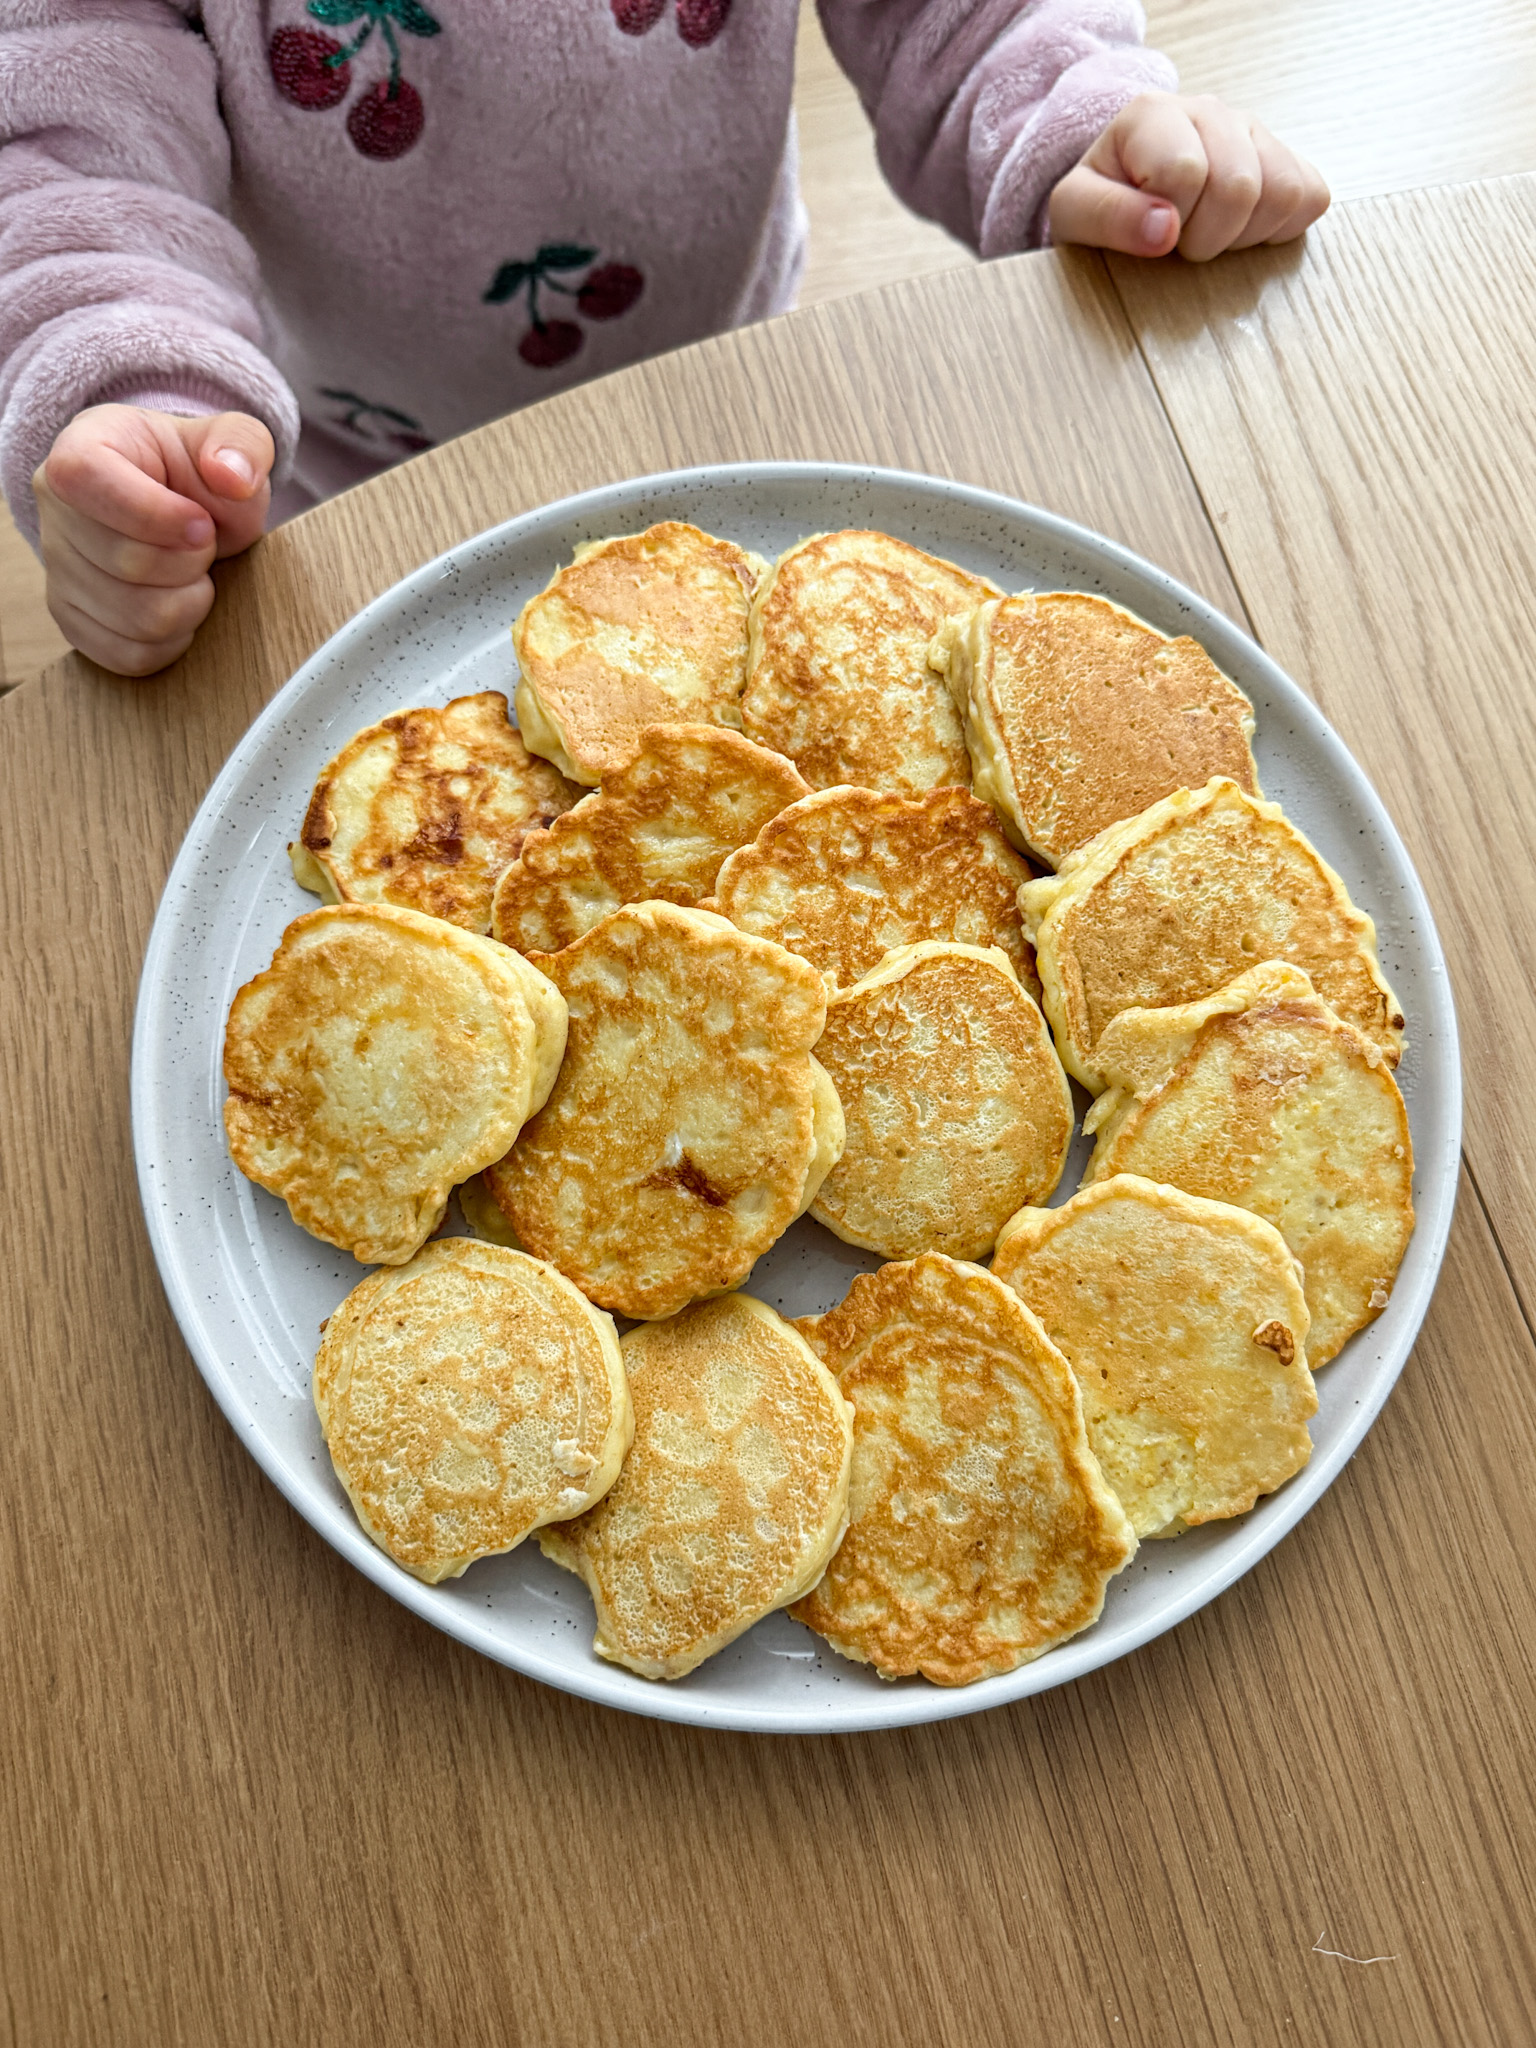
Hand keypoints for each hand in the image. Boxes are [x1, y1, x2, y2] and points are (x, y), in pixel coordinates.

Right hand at [34, 403, 273, 676]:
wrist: (175, 507)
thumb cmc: (195, 473)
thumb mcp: (230, 442)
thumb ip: (241, 445)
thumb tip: (232, 476)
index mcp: (80, 451)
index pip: (86, 480)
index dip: (155, 513)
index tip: (202, 523)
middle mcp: (55, 512)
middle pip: (126, 563)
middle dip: (190, 561)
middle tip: (203, 544)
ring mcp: (58, 572)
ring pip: (136, 619)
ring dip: (188, 603)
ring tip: (192, 573)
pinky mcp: (74, 621)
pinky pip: (130, 655)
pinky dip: (173, 640)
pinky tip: (178, 603)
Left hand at [1048, 92, 1329, 261]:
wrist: (1121, 193)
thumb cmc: (1100, 203)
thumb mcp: (1075, 213)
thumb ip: (1107, 218)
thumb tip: (1164, 230)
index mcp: (1153, 115)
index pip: (1186, 173)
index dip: (1167, 222)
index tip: (1149, 232)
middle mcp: (1208, 112)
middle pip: (1239, 186)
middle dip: (1206, 236)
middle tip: (1179, 242)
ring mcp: (1252, 131)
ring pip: (1283, 192)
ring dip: (1243, 236)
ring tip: (1207, 235)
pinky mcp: (1285, 157)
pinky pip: (1310, 197)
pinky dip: (1279, 229)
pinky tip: (1240, 232)